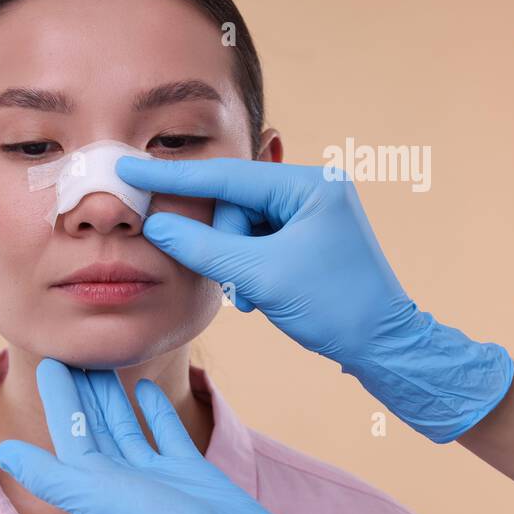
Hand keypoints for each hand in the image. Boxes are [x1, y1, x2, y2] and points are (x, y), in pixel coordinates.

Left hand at [0, 357, 374, 513]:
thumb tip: (2, 453)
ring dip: (112, 396)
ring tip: (102, 360)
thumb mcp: (96, 499)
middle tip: (72, 349)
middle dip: (81, 391)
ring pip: (126, 427)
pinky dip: (153, 411)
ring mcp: (156, 477)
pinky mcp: (190, 471)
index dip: (57, 398)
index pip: (68, 433)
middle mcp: (121, 482)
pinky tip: (144, 386)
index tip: (47, 360)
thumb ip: (49, 475)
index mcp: (94, 488)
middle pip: (93, 428)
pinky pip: (165, 435)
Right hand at [115, 156, 513, 442]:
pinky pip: (255, 242)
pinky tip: (260, 295)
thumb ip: (202, 248)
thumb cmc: (334, 307)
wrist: (385, 347)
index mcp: (309, 186)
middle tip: (234, 281)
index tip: (128, 166)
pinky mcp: (306, 237)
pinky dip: (248, 269)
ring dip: (235, 263)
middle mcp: (311, 190)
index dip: (172, 177)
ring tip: (254, 296)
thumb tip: (156, 226)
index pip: (225, 175)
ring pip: (239, 227)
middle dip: (222, 244)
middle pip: (231, 204)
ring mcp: (310, 214)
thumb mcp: (260, 276)